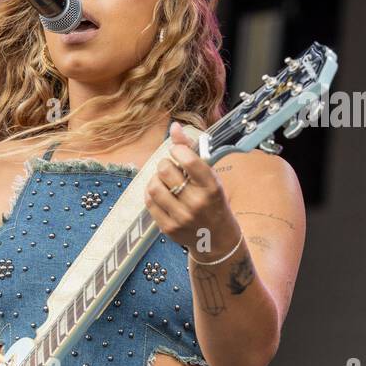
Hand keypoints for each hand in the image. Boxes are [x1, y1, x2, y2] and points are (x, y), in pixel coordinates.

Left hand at [145, 123, 241, 258]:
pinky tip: (160, 193)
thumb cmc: (213, 201)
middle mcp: (197, 203)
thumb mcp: (210, 176)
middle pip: (166, 171)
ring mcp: (182, 217)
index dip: (177, 150)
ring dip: (155, 178)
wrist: (216, 238)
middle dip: (165, 165)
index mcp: (212, 187)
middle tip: (170, 168)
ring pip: (154, 186)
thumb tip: (174, 127)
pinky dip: (151, 193)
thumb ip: (191, 151)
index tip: (177, 152)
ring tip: (163, 180)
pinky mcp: (168, 228)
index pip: (189, 161)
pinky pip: (149, 202)